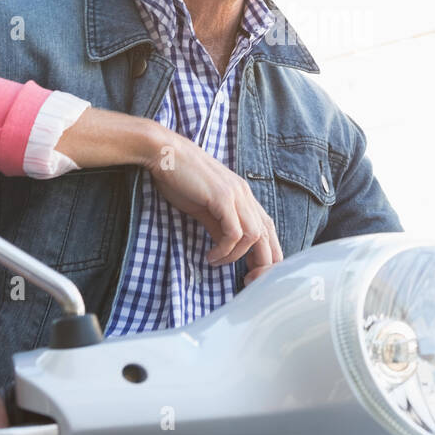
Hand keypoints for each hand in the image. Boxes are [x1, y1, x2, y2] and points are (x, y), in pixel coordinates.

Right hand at [56, 110, 282, 282]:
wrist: (165, 152)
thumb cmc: (181, 178)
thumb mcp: (204, 206)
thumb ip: (219, 225)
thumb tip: (227, 249)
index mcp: (244, 197)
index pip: (269, 230)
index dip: (267, 256)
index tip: (251, 275)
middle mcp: (246, 195)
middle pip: (269, 236)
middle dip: (263, 265)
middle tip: (245, 281)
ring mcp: (236, 195)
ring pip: (254, 236)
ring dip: (236, 257)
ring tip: (215, 262)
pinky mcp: (222, 197)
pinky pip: (234, 233)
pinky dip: (224, 250)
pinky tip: (209, 256)